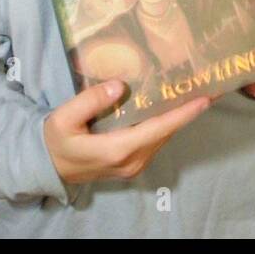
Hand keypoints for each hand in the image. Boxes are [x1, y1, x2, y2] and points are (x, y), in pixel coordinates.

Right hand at [44, 80, 209, 183]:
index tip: (205, 98)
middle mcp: (132, 160)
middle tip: (207, 86)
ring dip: (179, 117)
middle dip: (188, 111)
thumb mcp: (64, 118)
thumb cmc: (55, 141)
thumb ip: (90, 101)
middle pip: (167, 132)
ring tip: (195, 92)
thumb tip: (118, 86)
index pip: (159, 128)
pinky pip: (155, 141)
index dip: (184, 114)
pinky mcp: (132, 164)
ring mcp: (133, 165)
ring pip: (163, 137)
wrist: (47, 167)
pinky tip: (172, 107)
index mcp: (118, 149)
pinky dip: (166, 124)